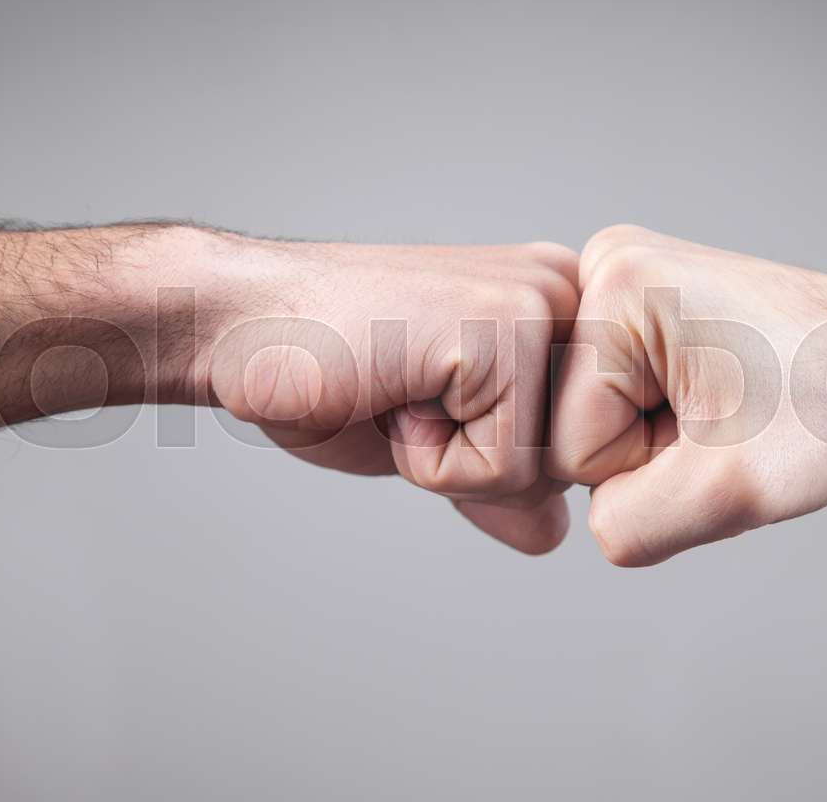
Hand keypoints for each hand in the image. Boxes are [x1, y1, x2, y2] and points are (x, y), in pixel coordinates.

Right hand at [193, 234, 581, 553]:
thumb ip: (498, 477)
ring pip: (549, 472)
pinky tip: (392, 393)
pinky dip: (433, 462)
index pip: (585, 449)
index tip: (424, 400)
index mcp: (555, 307)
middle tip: (405, 397)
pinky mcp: (508, 331)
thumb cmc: (323, 372)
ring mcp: (542, 303)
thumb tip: (553, 534)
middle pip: (580, 464)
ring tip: (398, 392)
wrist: (241, 326)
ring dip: (454, 465)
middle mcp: (565, 292)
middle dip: (482, 464)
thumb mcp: (427, 439)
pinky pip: (508, 470)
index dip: (497, 460)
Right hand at [547, 225, 826, 565]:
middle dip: (651, 454)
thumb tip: (582, 523)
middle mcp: (604, 268)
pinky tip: (727, 404)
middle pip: (572, 430)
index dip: (649, 468)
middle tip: (733, 426)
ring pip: (597, 425)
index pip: (569, 447)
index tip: (726, 431)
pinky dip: (672, 427)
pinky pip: (619, 406)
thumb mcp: (732, 490)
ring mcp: (623, 286)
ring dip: (663, 445)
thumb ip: (628, 525)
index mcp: (614, 285)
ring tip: (735, 414)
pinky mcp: (642, 310)